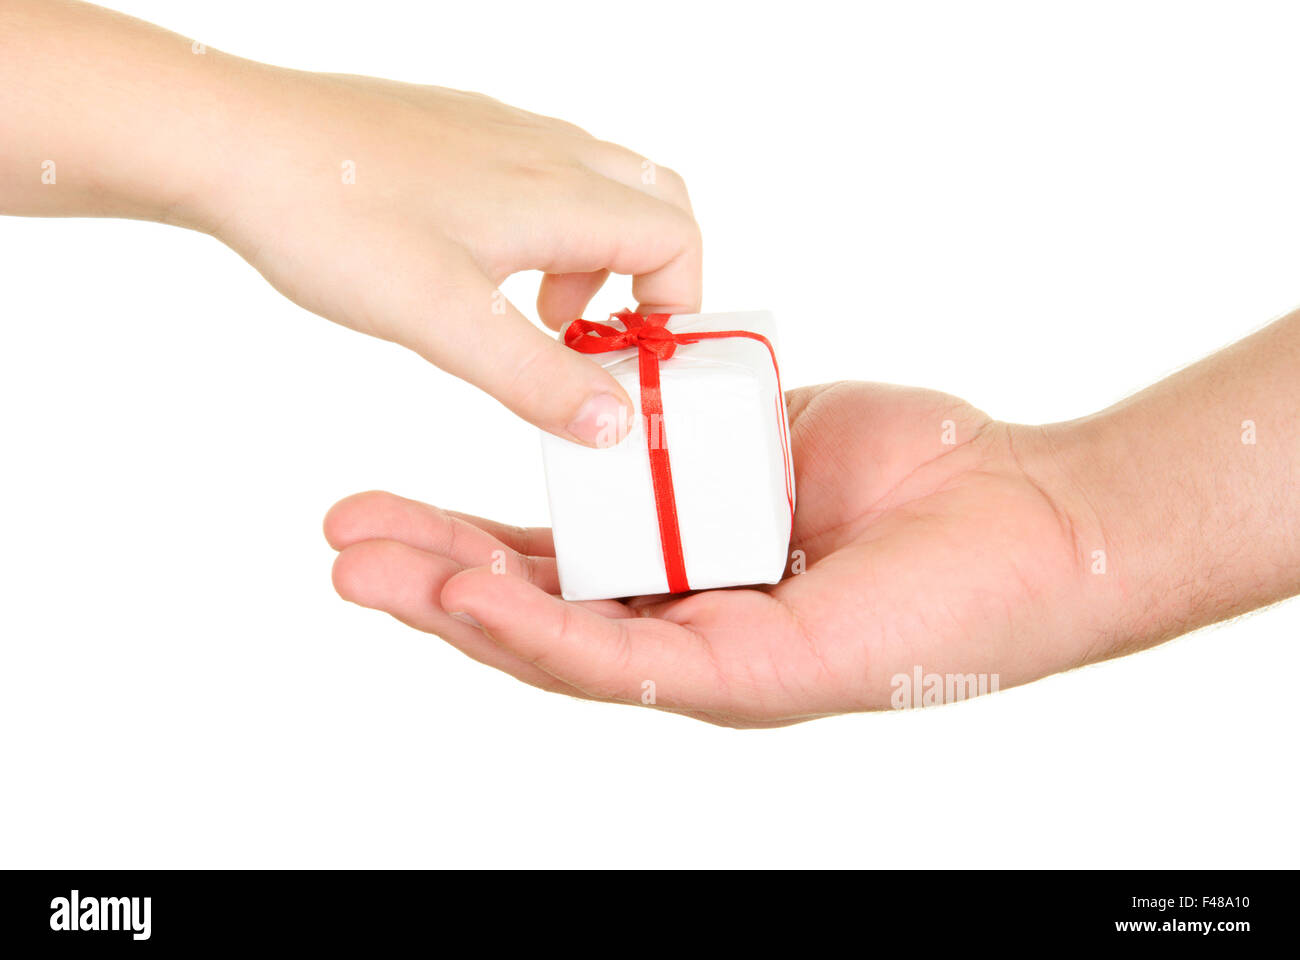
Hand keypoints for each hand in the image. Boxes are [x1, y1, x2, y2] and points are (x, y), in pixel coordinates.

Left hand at [2, 1, 700, 445]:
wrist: (232, 140)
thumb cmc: (334, 219)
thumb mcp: (443, 323)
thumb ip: (536, 378)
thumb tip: (614, 423)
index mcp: (558, 192)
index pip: (678, 237)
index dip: (677, 304)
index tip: (635, 361)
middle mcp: (544, 148)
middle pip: (654, 202)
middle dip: (648, 278)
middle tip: (593, 340)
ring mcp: (501, 132)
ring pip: (597, 187)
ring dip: (592, 258)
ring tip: (531, 318)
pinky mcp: (459, 132)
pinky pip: (540, 174)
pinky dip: (544, 231)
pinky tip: (477, 272)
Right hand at [323, 381, 1117, 725]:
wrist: (1025, 507)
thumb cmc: (909, 470)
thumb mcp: (762, 429)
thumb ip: (682, 429)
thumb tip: (607, 396)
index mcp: (684, 567)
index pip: (553, 563)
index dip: (464, 535)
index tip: (386, 500)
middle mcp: (687, 622)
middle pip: (537, 611)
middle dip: (430, 581)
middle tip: (337, 548)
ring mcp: (715, 660)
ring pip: (562, 649)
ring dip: (457, 614)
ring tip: (365, 576)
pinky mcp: (755, 676)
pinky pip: (630, 660)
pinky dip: (542, 631)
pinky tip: (467, 601)